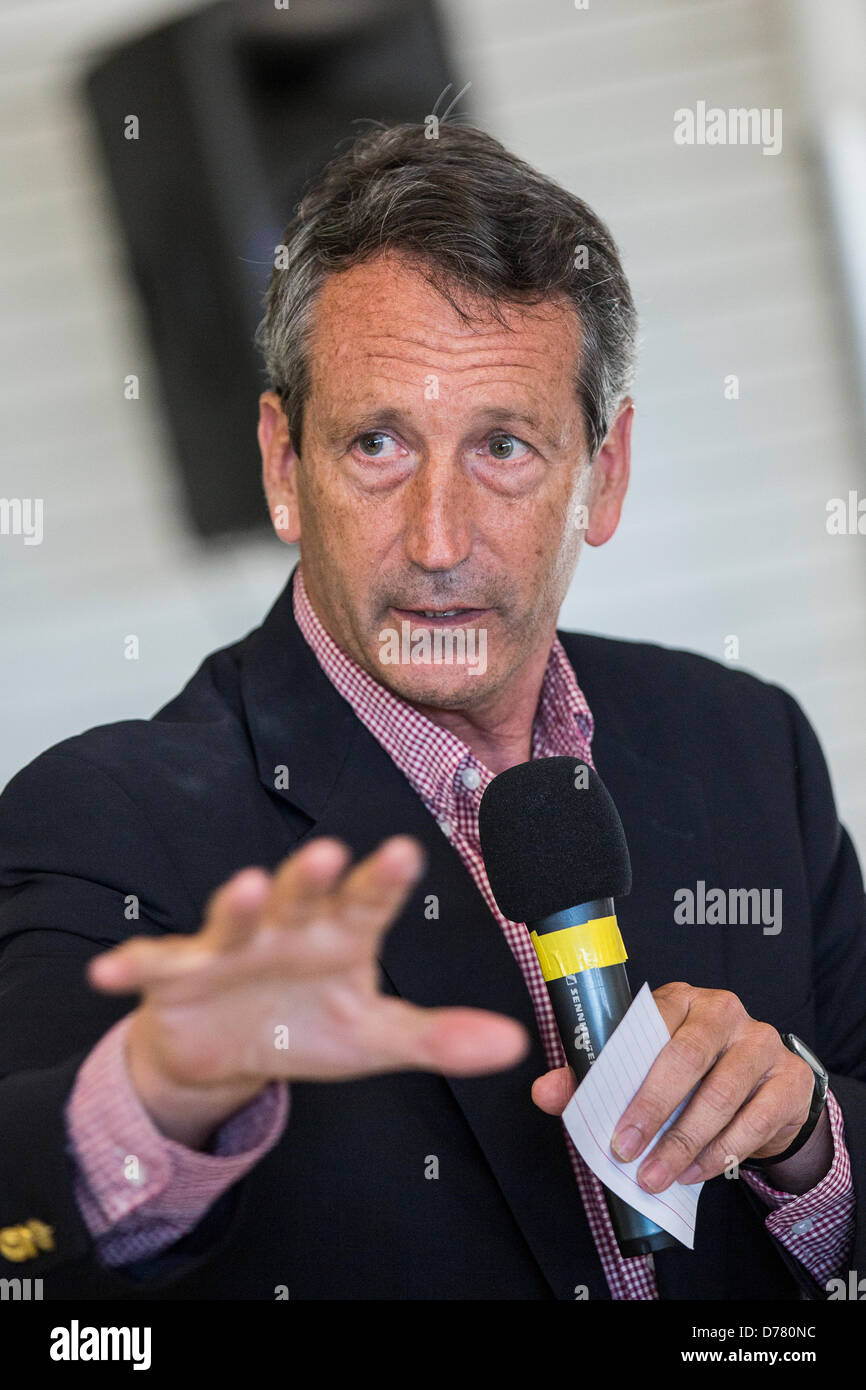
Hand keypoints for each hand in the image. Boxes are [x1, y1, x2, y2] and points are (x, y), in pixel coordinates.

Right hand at [88, 835, 527, 1146]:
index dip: (385, 880)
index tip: (406, 851)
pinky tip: (111, 972)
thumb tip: (514, 1044)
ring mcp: (229, 947)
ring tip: (246, 887)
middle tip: (330, 853)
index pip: (368, 902)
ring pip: (235, 919)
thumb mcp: (375, 1037)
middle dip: (314, 876)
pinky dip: (133, 966)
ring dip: (238, 905)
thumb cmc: (307, 1024)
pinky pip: (154, 967)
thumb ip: (438, 1037)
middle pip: (303, 895)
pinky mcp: (177, 975)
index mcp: (339, 935)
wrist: (227, 1046)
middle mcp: (287, 927)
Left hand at [531, 982, 819, 1191]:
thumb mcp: (645, 1066)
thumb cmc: (692, 1073)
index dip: (629, 1078)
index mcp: (681, 1000)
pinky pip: (754, 1121)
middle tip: (627, 1154)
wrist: (761, 1087)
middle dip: (653, 1112)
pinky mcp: (789, 1079)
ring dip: (684, 1144)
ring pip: (721, 1095)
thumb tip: (545, 1092)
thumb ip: (595, 1077)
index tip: (609, 1124)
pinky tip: (695, 1173)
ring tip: (655, 1176)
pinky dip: (721, 1153)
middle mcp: (724, 1012)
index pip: (651, 1025)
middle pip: (687, 1058)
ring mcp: (761, 1043)